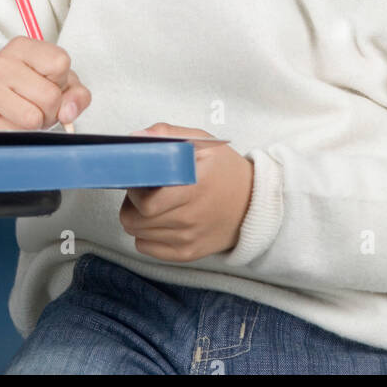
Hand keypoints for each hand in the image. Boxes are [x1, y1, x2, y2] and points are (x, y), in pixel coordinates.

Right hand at [0, 36, 90, 129]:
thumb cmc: (25, 87)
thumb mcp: (55, 79)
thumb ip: (76, 93)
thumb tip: (68, 114)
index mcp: (22, 47)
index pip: (60, 63)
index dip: (61, 81)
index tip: (48, 82)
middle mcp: (1, 64)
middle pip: (50, 97)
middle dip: (51, 109)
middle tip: (37, 105)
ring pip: (34, 119)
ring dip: (36, 125)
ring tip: (25, 114)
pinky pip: (16, 135)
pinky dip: (20, 135)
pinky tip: (10, 123)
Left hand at [119, 122, 253, 260]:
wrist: (254, 204)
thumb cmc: (224, 170)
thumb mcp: (202, 142)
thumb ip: (167, 134)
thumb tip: (135, 137)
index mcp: (192, 190)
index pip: (145, 204)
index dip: (135, 189)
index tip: (140, 179)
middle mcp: (189, 220)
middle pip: (134, 220)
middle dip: (132, 203)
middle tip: (146, 190)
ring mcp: (187, 240)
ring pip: (137, 233)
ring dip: (139, 217)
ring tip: (157, 203)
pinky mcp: (186, 253)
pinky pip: (145, 248)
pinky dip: (146, 234)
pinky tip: (161, 219)